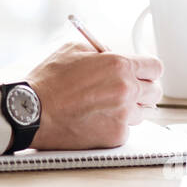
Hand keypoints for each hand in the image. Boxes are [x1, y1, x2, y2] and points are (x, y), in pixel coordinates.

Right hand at [23, 41, 163, 150]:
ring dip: (129, 108)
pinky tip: (94, 119)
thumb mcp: (74, 50)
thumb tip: (112, 56)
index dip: (147, 70)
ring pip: (142, 112)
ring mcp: (123, 115)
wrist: (32, 111)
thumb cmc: (48, 80)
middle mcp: (126, 90)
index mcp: (119, 65)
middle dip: (142, 89)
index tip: (142, 73)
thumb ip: (101, 52)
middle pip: (155, 91)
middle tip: (125, 90)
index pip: (155, 67)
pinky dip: (113, 125)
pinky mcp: (116, 136)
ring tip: (103, 106)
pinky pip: (125, 129)